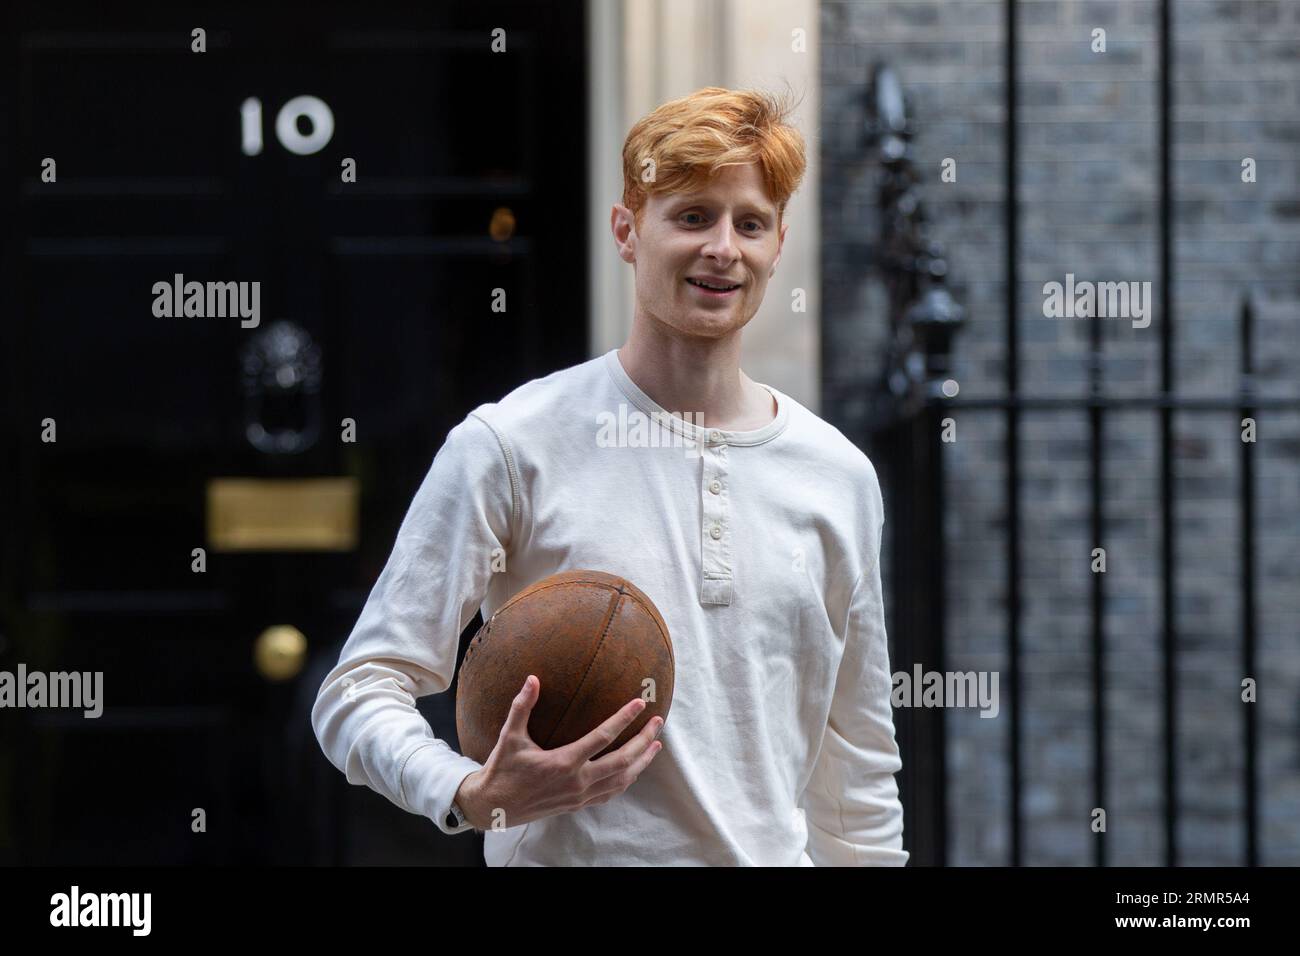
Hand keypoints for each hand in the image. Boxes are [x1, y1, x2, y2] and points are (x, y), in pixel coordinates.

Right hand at [454, 675, 663, 829]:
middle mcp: (577, 781)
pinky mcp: (577, 805)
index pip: (603, 737)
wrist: (495, 806)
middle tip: (658, 722)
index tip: (640, 703)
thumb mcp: (509, 736)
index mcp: (563, 762)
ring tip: (655, 744)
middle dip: (644, 741)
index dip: (624, 718)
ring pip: (621, 780)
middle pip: (622, 761)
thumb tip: (533, 678)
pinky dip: (627, 780)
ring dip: (641, 762)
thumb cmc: (502, 768)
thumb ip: (522, 706)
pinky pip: (610, 793)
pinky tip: (634, 769)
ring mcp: (580, 796)